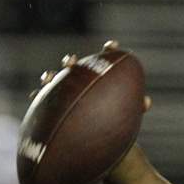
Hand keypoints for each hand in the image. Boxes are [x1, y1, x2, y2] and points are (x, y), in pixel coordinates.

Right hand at [29, 39, 151, 112]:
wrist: (98, 138)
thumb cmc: (115, 123)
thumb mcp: (127, 116)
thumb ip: (136, 107)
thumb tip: (147, 102)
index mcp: (101, 80)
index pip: (104, 62)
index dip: (108, 51)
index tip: (112, 45)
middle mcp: (81, 82)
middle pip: (74, 68)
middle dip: (71, 62)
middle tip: (71, 62)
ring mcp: (66, 92)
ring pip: (55, 81)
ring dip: (51, 77)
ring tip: (49, 77)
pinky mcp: (54, 105)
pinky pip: (44, 100)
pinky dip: (40, 96)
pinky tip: (37, 96)